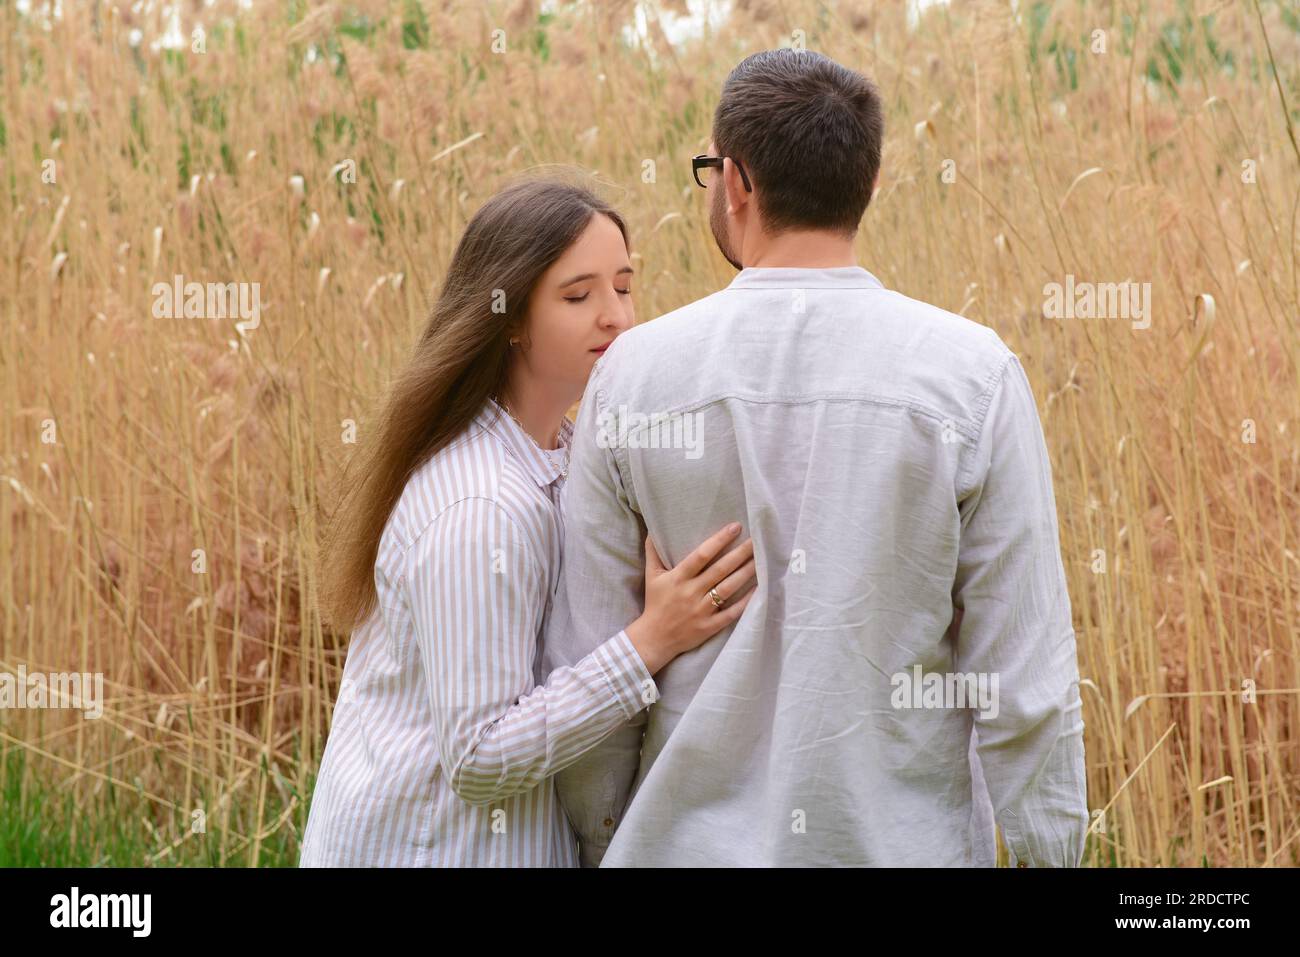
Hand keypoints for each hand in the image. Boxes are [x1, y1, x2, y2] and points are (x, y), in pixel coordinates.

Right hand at [625, 523, 756, 673]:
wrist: (654, 638)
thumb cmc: (655, 603)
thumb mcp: (651, 576)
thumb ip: (653, 552)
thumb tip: (652, 530)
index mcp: (678, 578)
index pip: (701, 555)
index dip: (719, 540)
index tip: (735, 527)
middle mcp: (691, 592)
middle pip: (720, 569)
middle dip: (740, 553)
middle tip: (756, 539)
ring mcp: (701, 610)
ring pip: (728, 588)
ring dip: (745, 573)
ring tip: (760, 559)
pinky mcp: (709, 626)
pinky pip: (731, 613)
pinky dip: (745, 602)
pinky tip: (758, 589)